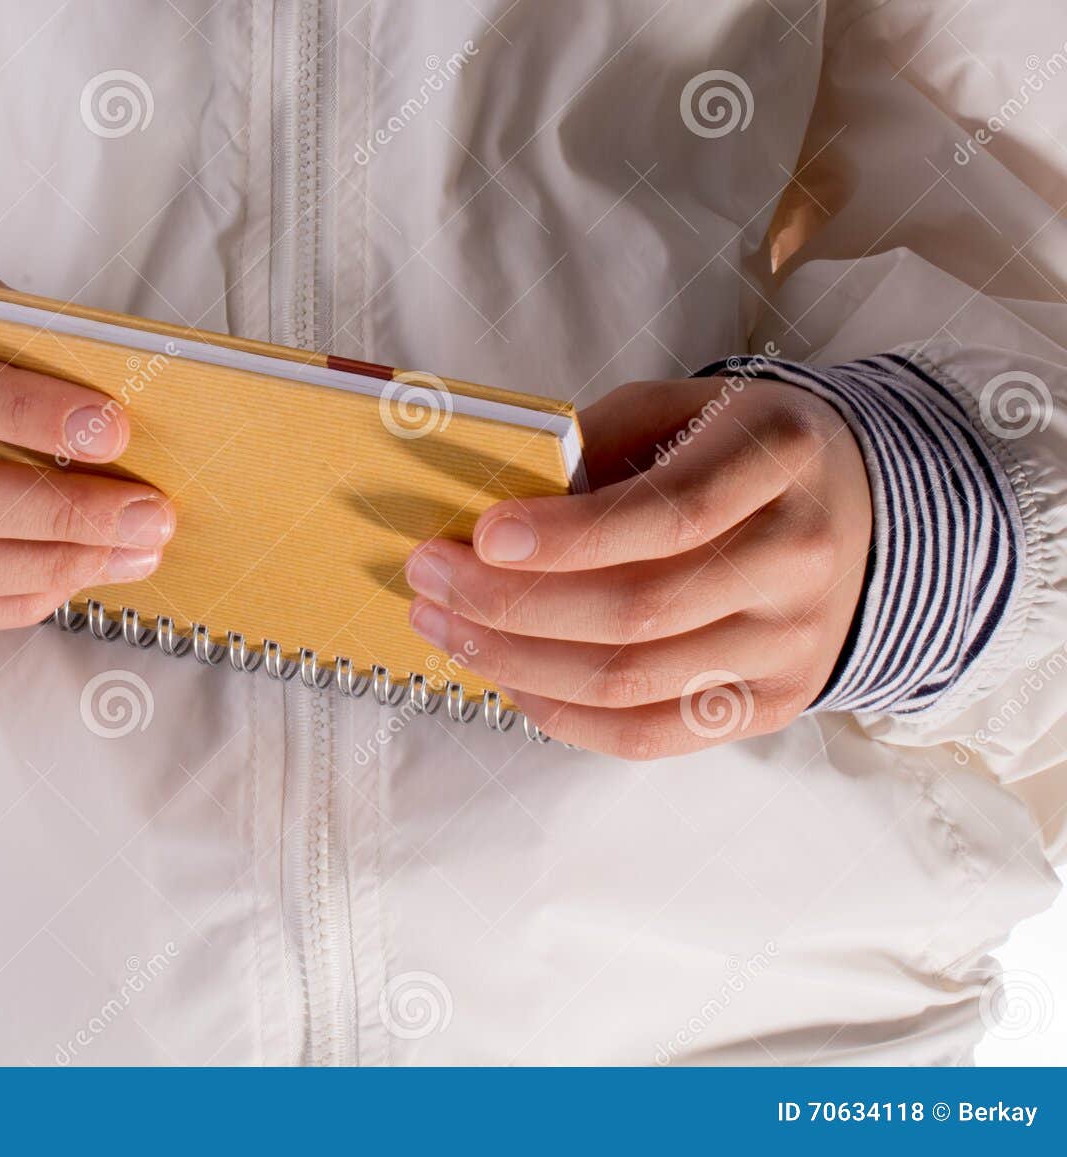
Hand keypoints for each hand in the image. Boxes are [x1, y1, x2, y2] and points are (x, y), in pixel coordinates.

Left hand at [404, 376, 872, 757]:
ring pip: (631, 683)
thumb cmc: (734, 449)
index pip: (669, 517)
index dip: (567, 538)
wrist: (853, 511)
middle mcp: (799, 560)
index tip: (481, 537)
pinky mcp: (770, 705)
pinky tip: (507, 678)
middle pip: (638, 612)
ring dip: (515, 663)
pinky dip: (562, 713)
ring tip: (445, 628)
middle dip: (510, 604)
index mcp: (779, 460)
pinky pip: (648, 735)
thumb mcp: (680, 407)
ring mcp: (791, 645)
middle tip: (428, 579)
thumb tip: (493, 501)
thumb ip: (595, 442)